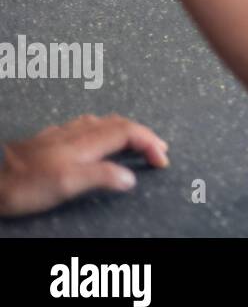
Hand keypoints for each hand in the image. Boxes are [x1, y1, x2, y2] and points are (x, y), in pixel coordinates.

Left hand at [0, 115, 168, 217]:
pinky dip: (103, 130)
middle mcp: (77, 132)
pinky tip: (95, 138)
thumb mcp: (67, 184)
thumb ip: (102, 176)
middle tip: (157, 150)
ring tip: (135, 141)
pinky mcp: (50, 139)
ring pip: (103, 122)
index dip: (150, 142)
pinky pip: (85, 126)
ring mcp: (63, 133)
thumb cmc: (27, 184)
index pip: (129, 132)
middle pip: (120, 124)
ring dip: (125, 130)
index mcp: (87, 141)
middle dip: (143, 135)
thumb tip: (131, 177)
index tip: (162, 159)